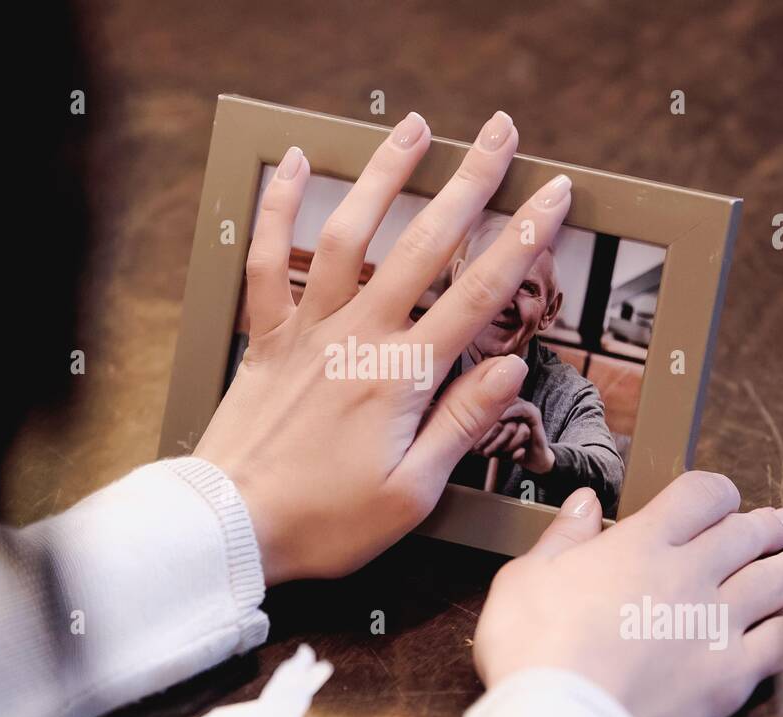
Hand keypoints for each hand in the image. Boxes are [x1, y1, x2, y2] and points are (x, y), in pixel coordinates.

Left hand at [195, 111, 574, 584]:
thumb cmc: (324, 519)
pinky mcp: (268, 336)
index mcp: (402, 376)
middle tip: (498, 133)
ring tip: (413, 126)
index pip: (478, 294)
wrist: (231, 525)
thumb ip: (460, 423)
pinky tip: (294, 165)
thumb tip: (509, 369)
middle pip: (424, 244)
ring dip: (385, 175)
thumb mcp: (412, 492)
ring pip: (350, 234)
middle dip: (469, 182)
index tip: (552, 195)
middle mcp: (358, 337)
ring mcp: (309, 329)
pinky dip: (279, 208)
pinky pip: (270, 260)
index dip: (522, 238)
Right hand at [472, 473, 782, 716]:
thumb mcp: (524, 579)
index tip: (720, 498)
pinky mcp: (730, 674)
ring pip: (781, 579)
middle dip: (768, 523)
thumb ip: (562, 536)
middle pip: (748, 533)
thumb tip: (582, 504)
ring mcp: (715, 625)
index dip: (717, 490)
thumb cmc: (533, 652)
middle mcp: (687, 575)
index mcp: (640, 544)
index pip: (701, 495)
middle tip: (781, 522)